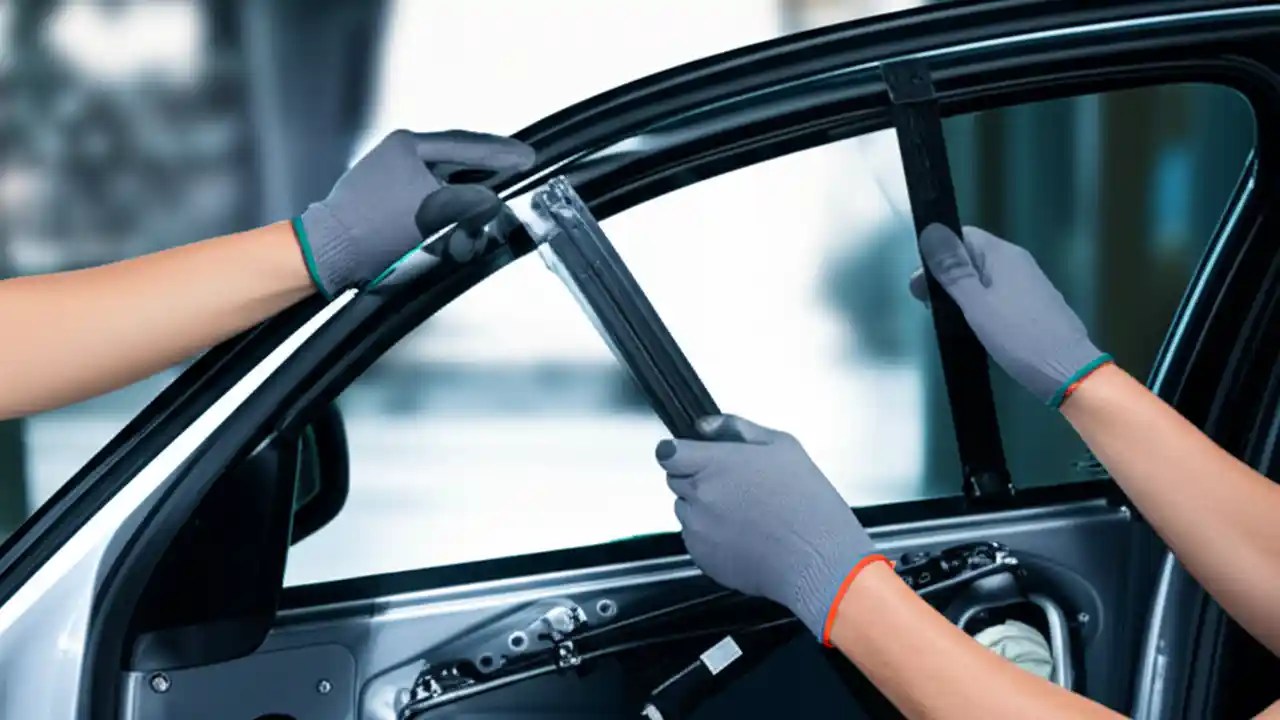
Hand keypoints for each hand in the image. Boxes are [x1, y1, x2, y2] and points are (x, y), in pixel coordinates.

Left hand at [296, 129, 534, 296]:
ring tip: (466, 239)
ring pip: (445, 196)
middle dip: (480, 194)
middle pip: (458, 170)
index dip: (501, 153)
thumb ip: (471, 201)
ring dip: (460, 219)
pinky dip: (443, 228)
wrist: (328, 253)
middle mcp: (400, 157)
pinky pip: (429, 212)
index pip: (466, 145)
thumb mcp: (433, 212)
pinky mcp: (390, 206)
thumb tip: (492, 201)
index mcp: (407, 146)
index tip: (528, 157)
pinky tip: (448, 243)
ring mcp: (394, 181)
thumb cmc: (374, 227)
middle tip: (506, 196)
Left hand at [656, 414, 877, 641]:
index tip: (689, 455)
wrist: (817, 560)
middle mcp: (700, 496)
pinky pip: (695, 539)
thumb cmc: (808, 504)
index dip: (678, 452)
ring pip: (685, 510)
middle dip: (696, 478)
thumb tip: (705, 426)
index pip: (667, 452)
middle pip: (676, 480)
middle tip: (734, 486)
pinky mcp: (701, 557)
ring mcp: (698, 528)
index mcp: (714, 464)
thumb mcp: (783, 446)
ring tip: (744, 513)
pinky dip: (711, 535)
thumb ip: (737, 428)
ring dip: (703, 508)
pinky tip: (743, 534)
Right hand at [909, 224, 1110, 406]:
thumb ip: (953, 270)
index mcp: (1003, 255)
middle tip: (928, 307)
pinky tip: (972, 328)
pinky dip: (979, 307)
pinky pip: (997, 296)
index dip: (937, 254)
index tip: (921, 284)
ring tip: (946, 319)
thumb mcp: (976, 304)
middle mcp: (1018, 263)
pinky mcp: (1032, 306)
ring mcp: (1028, 285)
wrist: (1068, 371)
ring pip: (983, 279)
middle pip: (972, 257)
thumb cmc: (1019, 337)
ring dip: (960, 294)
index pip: (963, 236)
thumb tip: (932, 231)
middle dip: (945, 277)